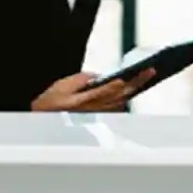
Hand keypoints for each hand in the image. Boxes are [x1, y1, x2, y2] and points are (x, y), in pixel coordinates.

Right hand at [31, 69, 156, 112]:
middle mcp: (93, 110)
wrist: (43, 121)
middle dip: (135, 83)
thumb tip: (98, 76)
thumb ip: (81, 80)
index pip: (106, 91)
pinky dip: (125, 96)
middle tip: (150, 71)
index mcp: (82, 101)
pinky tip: (133, 87)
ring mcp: (97, 115)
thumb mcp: (61, 86)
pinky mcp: (98, 118)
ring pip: (121, 102)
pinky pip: (116, 107)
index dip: (118, 84)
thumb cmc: (50, 103)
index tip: (131, 75)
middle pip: (119, 96)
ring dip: (133, 89)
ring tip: (146, 76)